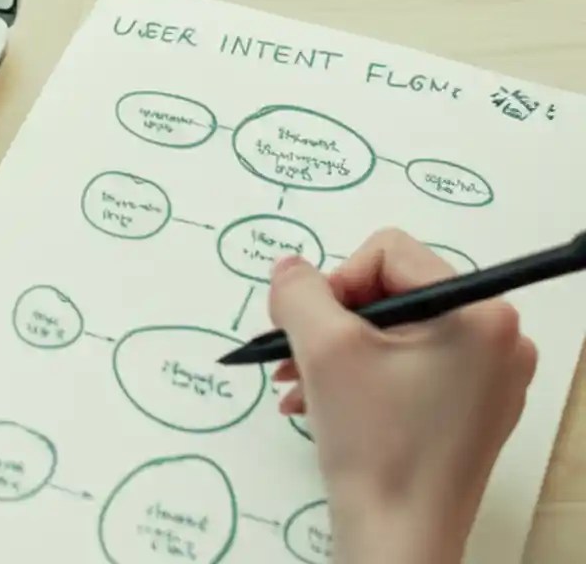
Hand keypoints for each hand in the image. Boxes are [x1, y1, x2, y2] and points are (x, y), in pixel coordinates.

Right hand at [267, 229, 536, 563]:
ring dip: (339, 351)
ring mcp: (491, 377)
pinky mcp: (473, 408)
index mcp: (482, 313)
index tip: (310, 331)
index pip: (389, 253)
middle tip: (295, 358)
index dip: (336, 283)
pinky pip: (410, 366)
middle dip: (333, 323)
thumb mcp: (322, 349)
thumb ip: (298, 292)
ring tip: (298, 385)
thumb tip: (289, 268)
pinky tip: (323, 404)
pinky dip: (363, 377)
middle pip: (392, 292)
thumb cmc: (374, 444)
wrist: (399, 539)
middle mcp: (500, 339)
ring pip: (395, 332)